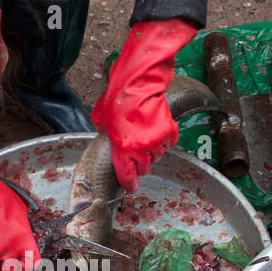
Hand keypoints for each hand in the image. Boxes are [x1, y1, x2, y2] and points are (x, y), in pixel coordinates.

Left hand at [91, 18, 196, 189]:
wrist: (136, 83)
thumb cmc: (116, 100)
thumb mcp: (102, 120)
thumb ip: (107, 134)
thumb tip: (107, 136)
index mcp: (122, 149)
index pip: (127, 177)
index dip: (130, 184)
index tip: (131, 187)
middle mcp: (140, 149)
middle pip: (145, 168)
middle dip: (141, 164)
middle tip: (137, 155)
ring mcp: (156, 140)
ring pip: (157, 156)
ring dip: (153, 151)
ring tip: (146, 137)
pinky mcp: (169, 130)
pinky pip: (169, 142)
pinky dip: (165, 139)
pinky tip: (158, 131)